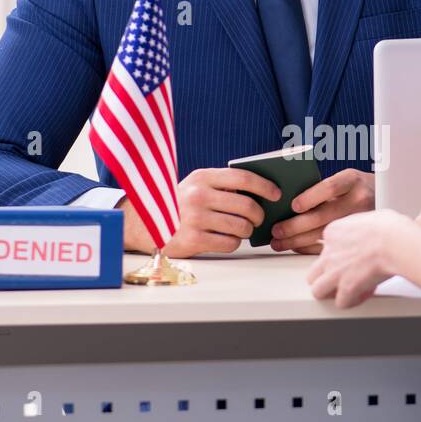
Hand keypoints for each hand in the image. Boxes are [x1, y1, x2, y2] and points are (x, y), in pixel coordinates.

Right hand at [119, 167, 280, 255]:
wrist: (144, 224)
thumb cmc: (179, 203)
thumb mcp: (196, 185)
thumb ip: (222, 185)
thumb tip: (262, 193)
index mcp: (202, 177)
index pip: (244, 178)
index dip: (265, 186)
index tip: (276, 194)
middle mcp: (198, 196)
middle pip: (247, 206)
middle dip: (259, 215)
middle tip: (259, 219)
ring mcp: (195, 218)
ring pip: (242, 227)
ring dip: (247, 231)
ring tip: (242, 229)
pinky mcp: (194, 240)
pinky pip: (230, 244)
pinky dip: (234, 243)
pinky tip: (226, 239)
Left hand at [271, 168, 374, 254]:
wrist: (388, 198)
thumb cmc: (358, 188)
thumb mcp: (346, 180)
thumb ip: (324, 189)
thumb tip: (288, 205)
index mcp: (352, 179)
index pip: (330, 187)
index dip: (311, 197)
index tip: (293, 206)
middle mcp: (359, 199)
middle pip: (323, 214)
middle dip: (295, 225)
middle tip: (276, 230)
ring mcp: (360, 220)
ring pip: (324, 232)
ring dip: (298, 239)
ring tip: (279, 242)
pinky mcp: (357, 236)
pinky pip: (331, 244)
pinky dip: (310, 246)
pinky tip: (296, 246)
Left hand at [307, 208, 412, 306]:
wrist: (395, 243)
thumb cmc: (389, 228)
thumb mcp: (369, 217)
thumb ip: (360, 226)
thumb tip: (369, 230)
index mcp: (333, 232)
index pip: (325, 248)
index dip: (340, 256)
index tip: (353, 259)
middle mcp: (329, 253)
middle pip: (314, 272)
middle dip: (325, 277)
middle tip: (340, 280)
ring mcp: (335, 272)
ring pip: (318, 290)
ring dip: (332, 293)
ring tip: (346, 292)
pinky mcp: (346, 288)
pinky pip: (341, 303)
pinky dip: (352, 302)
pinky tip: (363, 295)